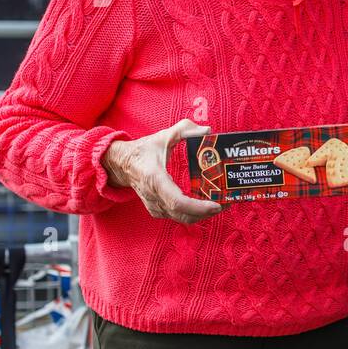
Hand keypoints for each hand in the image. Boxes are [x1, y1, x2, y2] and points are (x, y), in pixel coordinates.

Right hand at [102, 119, 221, 224]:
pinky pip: (177, 217)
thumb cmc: (144, 150)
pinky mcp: (156, 210)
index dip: (198, 207)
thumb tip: (207, 130)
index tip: (216, 204)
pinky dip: (193, 214)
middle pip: (183, 215)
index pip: (177, 202)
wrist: (121, 164)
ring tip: (220, 204)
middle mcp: (154, 197)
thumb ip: (185, 129)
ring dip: (202, 215)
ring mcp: (154, 206)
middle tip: (226, 203)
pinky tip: (205, 206)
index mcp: (155, 179)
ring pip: (181, 219)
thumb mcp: (164, 136)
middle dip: (206, 213)